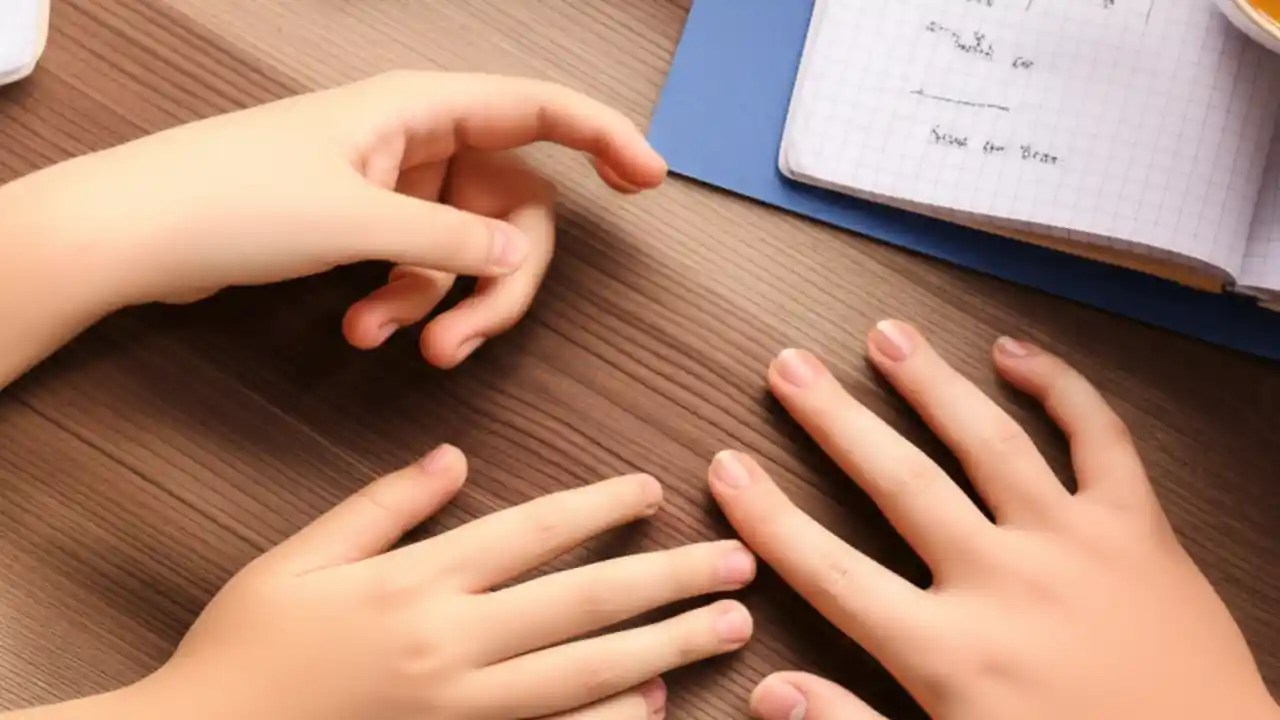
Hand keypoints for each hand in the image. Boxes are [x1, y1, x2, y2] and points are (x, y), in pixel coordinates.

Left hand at [1, 71, 664, 370]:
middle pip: (513, 206)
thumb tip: (520, 256)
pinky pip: (422, 266)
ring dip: (447, 304)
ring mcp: (393, 184)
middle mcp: (416, 139)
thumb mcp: (357, 219)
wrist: (135, 232)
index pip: (537, 109)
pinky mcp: (367, 223)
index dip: (604, 137)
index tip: (651, 179)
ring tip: (404, 344)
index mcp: (420, 107)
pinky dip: (407, 302)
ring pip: (469, 248)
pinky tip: (364, 329)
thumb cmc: (232, 196)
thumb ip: (452, 241)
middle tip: (472, 337)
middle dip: (503, 279)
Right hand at [120, 446, 753, 719]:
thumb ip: (384, 505)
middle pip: (581, 604)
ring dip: (662, 649)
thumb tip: (456, 459)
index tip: (654, 489)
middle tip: (738, 565)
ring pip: (582, 676)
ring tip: (726, 630)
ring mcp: (458, 709)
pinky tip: (653, 710)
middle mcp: (450, 645)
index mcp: (415, 583)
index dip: (598, 506)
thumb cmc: (243, 647)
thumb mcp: (299, 558)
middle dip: (667, 580)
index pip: (530, 532)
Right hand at [708, 322, 1278, 718]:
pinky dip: (1060, 388)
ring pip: (988, 442)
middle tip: (789, 366)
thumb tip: (768, 693)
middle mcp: (1002, 582)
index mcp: (950, 652)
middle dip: (834, 421)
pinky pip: (1100, 439)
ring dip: (930, 384)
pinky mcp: (1138, 530)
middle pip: (899, 482)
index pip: (832, 573)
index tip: (728, 467)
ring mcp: (1073, 546)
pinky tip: (1016, 354)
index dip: (769, 516)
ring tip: (886, 337)